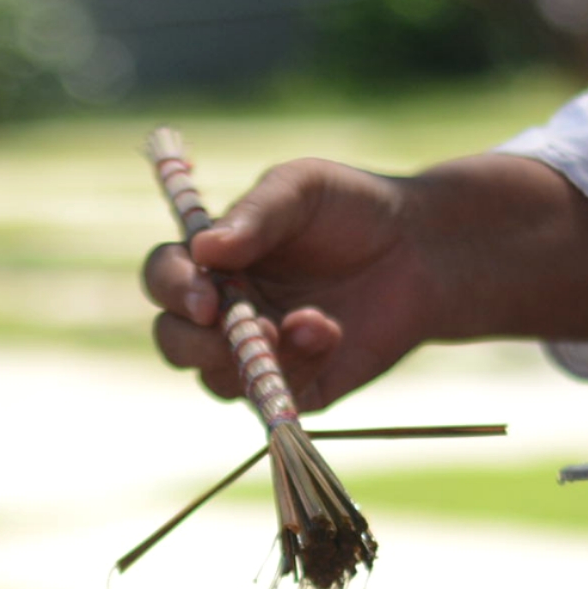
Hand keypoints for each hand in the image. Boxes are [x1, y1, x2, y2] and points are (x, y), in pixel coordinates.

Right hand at [144, 158, 440, 410]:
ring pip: (219, 380)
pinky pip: (275, 398)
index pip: (164, 279)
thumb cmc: (353, 209)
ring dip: (261, 356)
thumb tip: (203, 250)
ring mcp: (259, 354)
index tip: (207, 299)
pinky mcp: (298, 386)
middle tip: (245, 327)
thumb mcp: (303, 190)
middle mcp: (225, 311)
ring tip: (315, 322)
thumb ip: (255, 215)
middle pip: (175, 341)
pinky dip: (301, 366)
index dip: (174, 291)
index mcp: (214, 261)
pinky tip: (332, 331)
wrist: (423, 250)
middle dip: (197, 343)